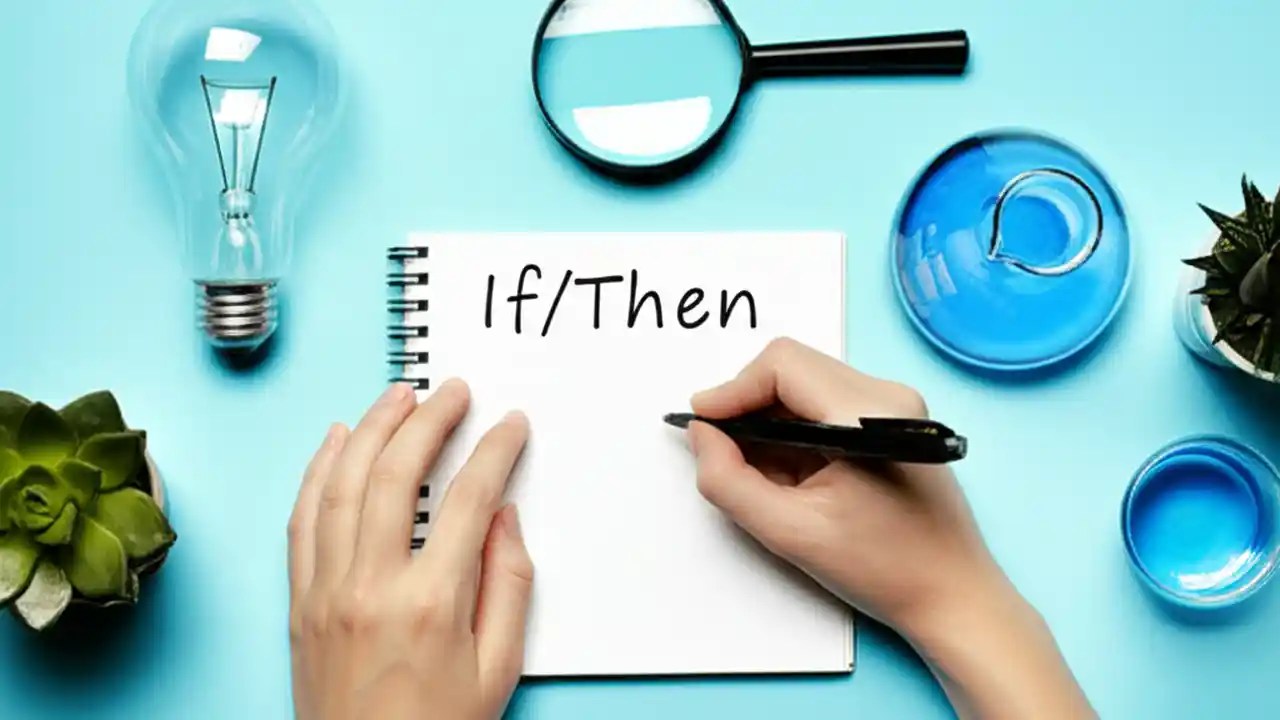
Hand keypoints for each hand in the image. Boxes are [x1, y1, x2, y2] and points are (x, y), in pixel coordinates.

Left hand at [288, 380, 532, 719]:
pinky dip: (317, 470)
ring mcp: (326, 589)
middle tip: (454, 391)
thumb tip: (503, 519)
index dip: (494, 451)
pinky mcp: (299, 600)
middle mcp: (370, 586)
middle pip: (397, 474)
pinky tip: (336, 440)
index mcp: (430, 603)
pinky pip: (302, 518)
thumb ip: (508, 585)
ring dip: (371, 428)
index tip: (510, 426)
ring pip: (342, 483)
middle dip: (429, 419)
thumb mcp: (498, 669)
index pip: (468, 499)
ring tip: (399, 395)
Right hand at [686, 338, 1093, 718]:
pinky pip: (825, 405)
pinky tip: (786, 471)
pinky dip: (793, 429)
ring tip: (751, 468)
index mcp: (868, 412)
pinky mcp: (892, 422)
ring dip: (768, 418)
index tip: (701, 425)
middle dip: (746, 404)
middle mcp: (887, 394)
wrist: (954, 595)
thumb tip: (701, 436)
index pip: (782, 364)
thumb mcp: (791, 531)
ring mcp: (895, 405)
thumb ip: (730, 481)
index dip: (732, 390)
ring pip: (806, 385)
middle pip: (792, 368)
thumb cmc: (885, 569)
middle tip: (718, 448)